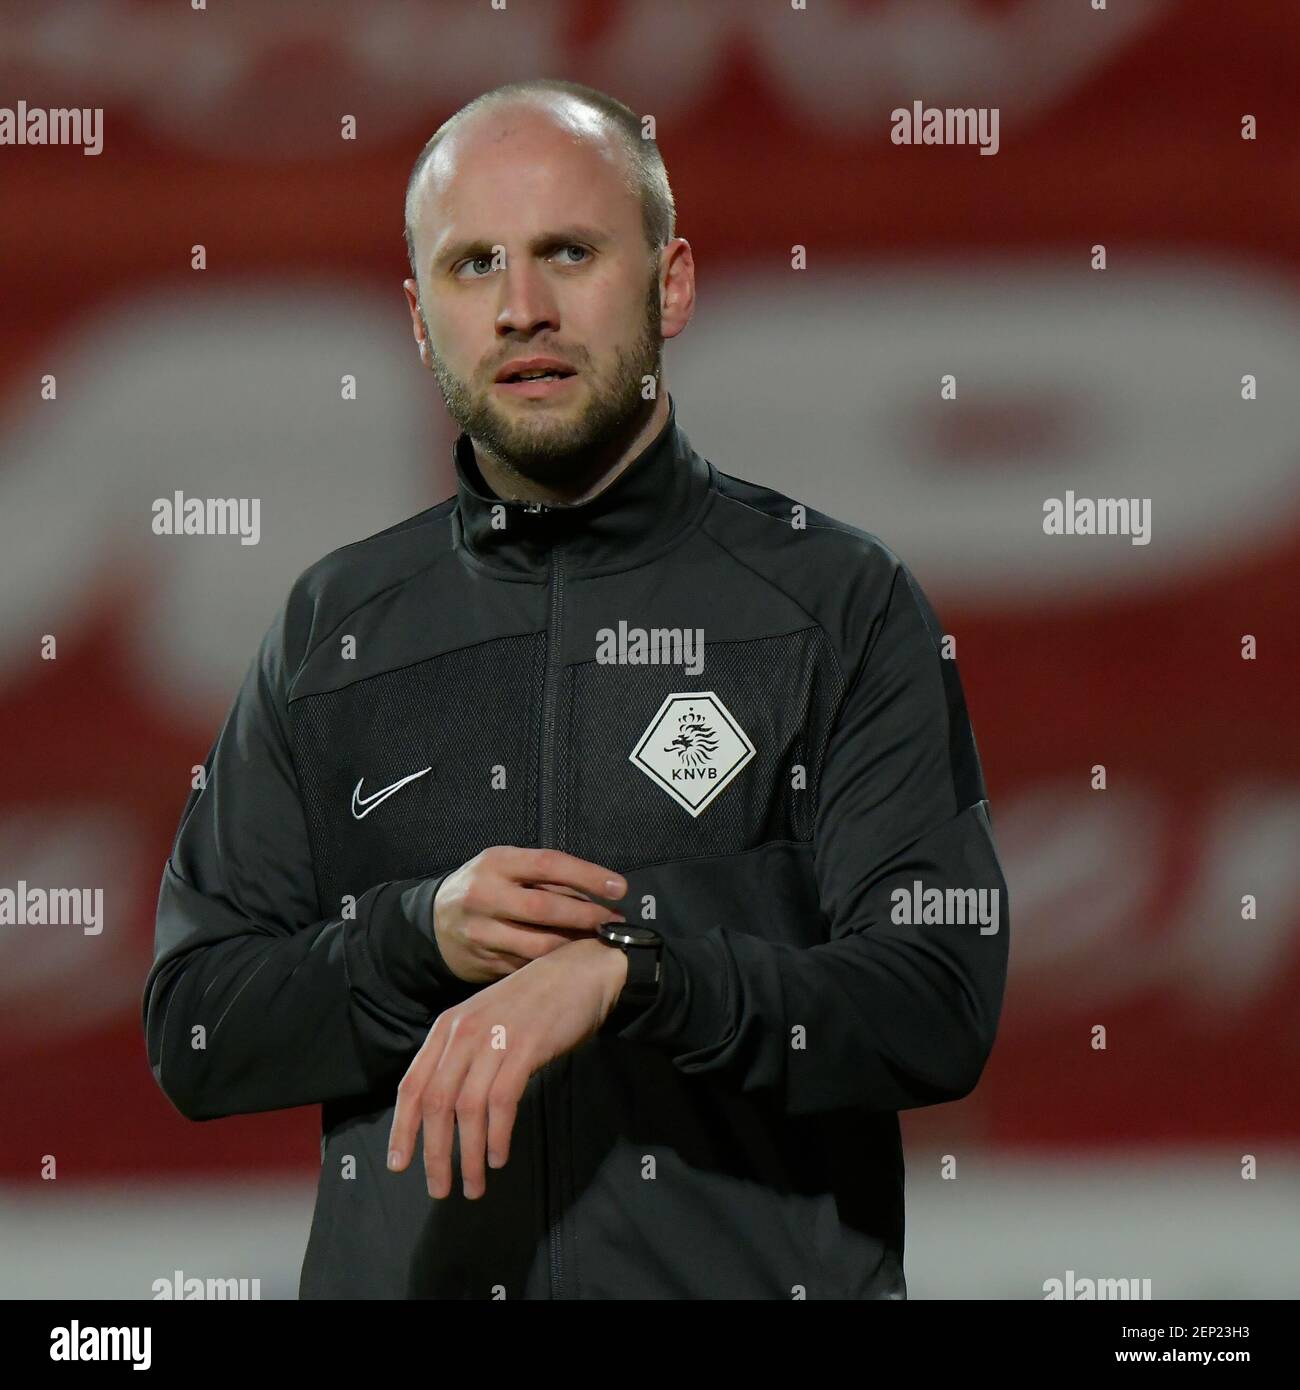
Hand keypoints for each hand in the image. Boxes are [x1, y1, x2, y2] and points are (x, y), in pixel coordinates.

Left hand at [386, 936, 628, 1198]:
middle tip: (439, 1189)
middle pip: (436, 1102)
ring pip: (466, 1108)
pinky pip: (502, 1101)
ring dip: (468, 1154)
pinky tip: (499, 1157)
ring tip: (473, 1185)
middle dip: (434, 1153)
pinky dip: (497, 1135)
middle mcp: (464, 1031)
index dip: (402, 1129)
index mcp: (448, 1027)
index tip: (399, 1164)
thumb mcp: (487, 1021)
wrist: (583, 969)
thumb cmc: (537, 1000)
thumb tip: (443, 1107)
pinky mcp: (526, 1045)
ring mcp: (495, 1037)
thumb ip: (464, 1055)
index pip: (412, 1085)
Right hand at [432, 846, 627, 983]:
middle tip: (615, 921)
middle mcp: (485, 896)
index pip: (548, 864)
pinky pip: (527, 967)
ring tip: (599, 942)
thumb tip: (598, 890)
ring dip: (575, 945)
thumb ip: (543, 877)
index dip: (588, 875)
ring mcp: (482, 933)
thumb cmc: (483, 887)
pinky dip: (554, 965)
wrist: (432, 924)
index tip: (619, 887)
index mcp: (495, 863)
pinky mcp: (484, 963)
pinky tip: (573, 960)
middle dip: (586, 916)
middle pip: (544, 908)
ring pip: (538, 944)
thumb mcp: (505, 867)